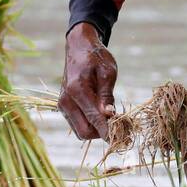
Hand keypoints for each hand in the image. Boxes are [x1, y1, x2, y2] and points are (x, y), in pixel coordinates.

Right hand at [59, 22, 116, 140]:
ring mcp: (63, 106)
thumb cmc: (96, 57)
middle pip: (85, 132)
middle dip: (103, 134)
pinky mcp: (64, 108)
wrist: (79, 48)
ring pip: (80, 132)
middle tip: (121, 128)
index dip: (108, 131)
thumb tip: (109, 115)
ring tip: (113, 121)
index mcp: (77, 90)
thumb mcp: (108, 72)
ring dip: (97, 131)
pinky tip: (103, 116)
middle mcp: (66, 101)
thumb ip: (107, 95)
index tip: (123, 138)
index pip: (94, 119)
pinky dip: (91, 126)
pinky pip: (77, 125)